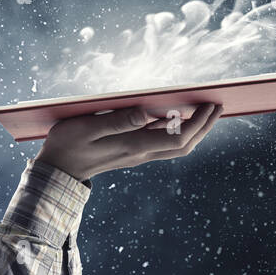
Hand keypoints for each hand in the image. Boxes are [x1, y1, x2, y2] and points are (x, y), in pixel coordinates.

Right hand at [33, 103, 223, 182]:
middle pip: (184, 145)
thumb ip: (117, 120)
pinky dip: (178, 130)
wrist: (57, 170)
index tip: (209, 104)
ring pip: (176, 147)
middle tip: (218, 106)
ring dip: (195, 130)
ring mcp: (138, 155)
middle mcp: (141, 153)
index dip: (198, 123)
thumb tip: (146, 111)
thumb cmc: (68, 144)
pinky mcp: (133, 152)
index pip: (178, 138)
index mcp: (134, 146)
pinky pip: (165, 144)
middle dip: (204, 126)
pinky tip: (179, 117)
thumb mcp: (87, 127)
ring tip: (206, 111)